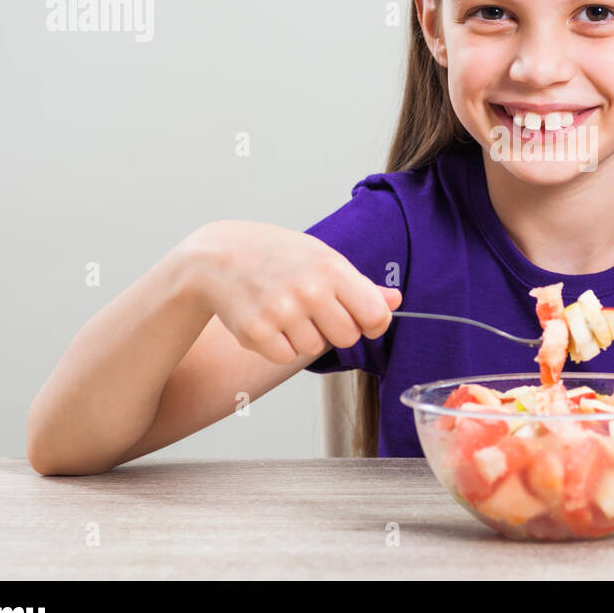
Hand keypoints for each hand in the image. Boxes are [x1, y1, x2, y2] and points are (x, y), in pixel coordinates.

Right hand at [182, 220, 401, 364]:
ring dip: (304, 336)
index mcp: (333, 269)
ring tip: (286, 309)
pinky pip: (287, 357)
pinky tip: (269, 320)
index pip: (375, 316)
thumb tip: (395, 301)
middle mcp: (310, 291)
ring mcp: (282, 312)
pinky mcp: (257, 332)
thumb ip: (361, 285)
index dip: (373, 323)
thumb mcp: (323, 258)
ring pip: (315, 349)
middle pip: (347, 337)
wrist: (218, 256)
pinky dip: (280, 345)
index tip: (363, 320)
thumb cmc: (277, 255)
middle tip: (314, 309)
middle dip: (335, 329)